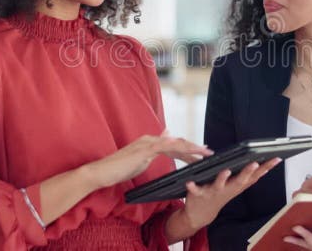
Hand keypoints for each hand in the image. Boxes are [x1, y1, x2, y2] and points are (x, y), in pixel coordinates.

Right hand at [83, 130, 212, 188]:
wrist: (102, 172)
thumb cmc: (119, 169)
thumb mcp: (139, 161)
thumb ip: (151, 153)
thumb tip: (163, 142)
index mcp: (150, 143)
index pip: (174, 145)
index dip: (188, 149)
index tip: (201, 154)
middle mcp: (151, 140)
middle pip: (177, 143)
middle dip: (194, 148)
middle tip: (209, 153)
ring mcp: (147, 143)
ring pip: (175, 143)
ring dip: (191, 147)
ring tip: (204, 152)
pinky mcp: (144, 150)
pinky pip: (165, 147)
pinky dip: (178, 148)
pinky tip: (187, 150)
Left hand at [181, 158, 282, 228]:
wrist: (200, 214)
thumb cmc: (220, 195)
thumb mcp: (237, 187)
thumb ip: (249, 177)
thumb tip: (265, 163)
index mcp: (237, 185)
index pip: (254, 176)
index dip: (266, 168)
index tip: (276, 158)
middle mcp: (227, 189)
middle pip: (239, 181)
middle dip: (247, 172)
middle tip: (255, 163)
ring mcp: (213, 192)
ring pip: (219, 185)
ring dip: (222, 179)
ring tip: (226, 171)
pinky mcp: (198, 194)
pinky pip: (195, 190)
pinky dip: (192, 187)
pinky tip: (189, 182)